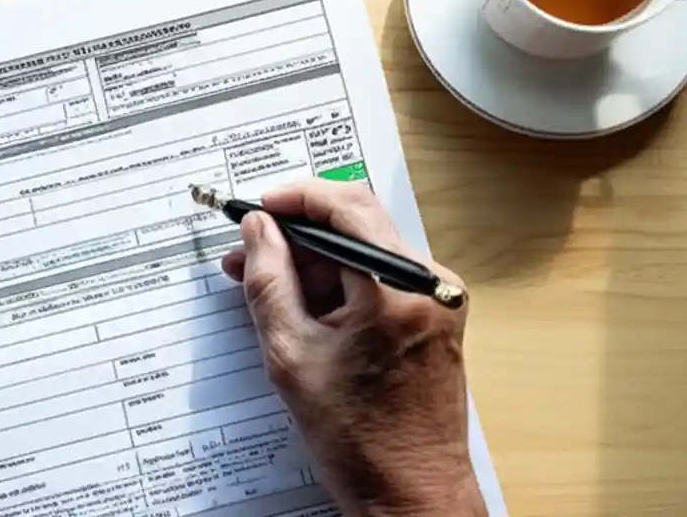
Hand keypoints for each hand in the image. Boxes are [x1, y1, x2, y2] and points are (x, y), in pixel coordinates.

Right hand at [221, 179, 483, 516]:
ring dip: (313, 260)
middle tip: (248, 249)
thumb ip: (268, 281)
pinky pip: (379, 276)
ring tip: (262, 282)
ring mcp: (438, 298)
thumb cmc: (359, 440)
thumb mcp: (290, 355)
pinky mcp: (435, 314)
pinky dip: (339, 282)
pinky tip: (301, 302)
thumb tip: (256, 230)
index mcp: (397, 289)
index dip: (293, 198)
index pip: (345, 207)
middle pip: (355, 224)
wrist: (411, 493)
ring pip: (364, 250)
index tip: (257, 207)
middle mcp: (430, 284)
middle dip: (296, 233)